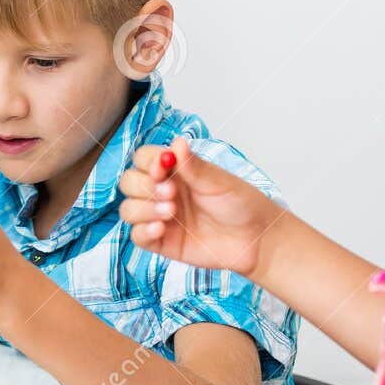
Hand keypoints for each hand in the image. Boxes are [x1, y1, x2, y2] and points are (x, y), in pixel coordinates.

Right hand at [117, 137, 277, 276]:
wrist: (256, 239)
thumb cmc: (242, 205)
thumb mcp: (220, 181)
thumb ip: (194, 166)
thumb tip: (177, 143)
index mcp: (176, 171)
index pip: (143, 158)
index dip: (147, 163)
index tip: (164, 168)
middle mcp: (164, 191)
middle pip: (129, 182)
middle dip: (144, 186)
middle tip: (171, 193)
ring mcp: (161, 217)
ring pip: (128, 209)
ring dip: (143, 209)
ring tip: (171, 212)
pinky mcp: (162, 241)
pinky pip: (137, 236)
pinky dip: (143, 230)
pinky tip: (162, 228)